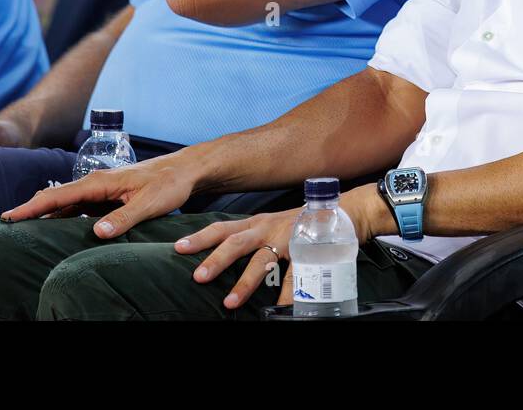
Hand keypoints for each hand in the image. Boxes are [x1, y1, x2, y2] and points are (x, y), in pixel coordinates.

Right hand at [1, 151, 197, 236]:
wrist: (185, 171)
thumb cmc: (169, 184)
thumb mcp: (149, 203)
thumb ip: (124, 218)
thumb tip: (98, 233)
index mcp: (100, 181)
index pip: (58, 195)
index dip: (32, 207)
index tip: (9, 217)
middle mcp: (95, 183)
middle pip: (55, 198)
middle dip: (30, 210)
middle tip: (5, 227)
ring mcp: (100, 190)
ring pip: (65, 204)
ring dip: (45, 215)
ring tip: (23, 232)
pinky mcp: (107, 198)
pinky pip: (79, 208)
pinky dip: (63, 217)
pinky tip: (55, 230)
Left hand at [171, 184, 388, 309]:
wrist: (344, 211)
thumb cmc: (304, 222)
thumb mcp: (274, 225)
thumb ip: (255, 239)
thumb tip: (228, 255)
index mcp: (257, 223)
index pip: (222, 227)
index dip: (200, 237)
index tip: (178, 247)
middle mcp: (269, 228)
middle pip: (236, 241)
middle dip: (216, 259)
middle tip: (198, 276)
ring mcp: (287, 239)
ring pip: (261, 260)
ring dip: (244, 283)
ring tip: (230, 302)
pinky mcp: (306, 250)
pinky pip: (295, 277)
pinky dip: (287, 295)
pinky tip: (280, 311)